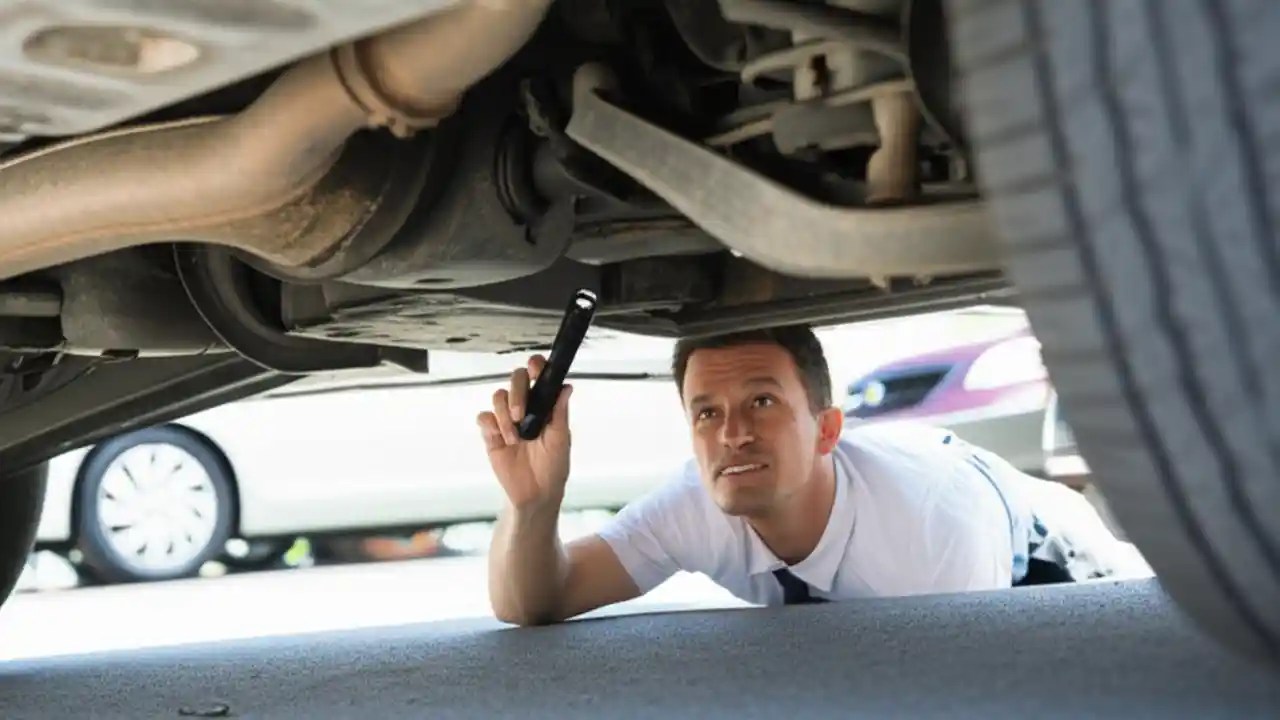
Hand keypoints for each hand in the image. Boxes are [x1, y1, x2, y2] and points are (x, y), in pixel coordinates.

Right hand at [477, 354, 572, 510]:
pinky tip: (502, 440)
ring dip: (505, 415)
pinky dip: (491, 425)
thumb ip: (560, 413)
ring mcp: (507, 419)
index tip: (535, 366)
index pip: (539, 376)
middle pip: (516, 379)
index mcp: (545, 405)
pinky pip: (484, 417)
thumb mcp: (560, 440)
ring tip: (515, 439)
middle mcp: (526, 407)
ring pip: (498, 396)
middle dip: (517, 392)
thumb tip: (567, 387)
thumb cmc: (553, 466)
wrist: (536, 494)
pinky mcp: (492, 433)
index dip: (536, 365)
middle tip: (520, 415)